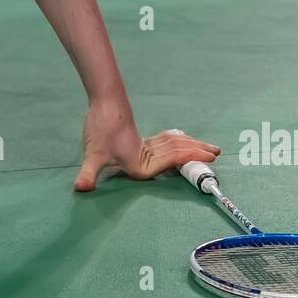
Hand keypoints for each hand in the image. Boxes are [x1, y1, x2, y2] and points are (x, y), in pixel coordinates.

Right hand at [74, 106, 218, 191]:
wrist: (98, 109)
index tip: (207, 158)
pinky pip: (168, 145)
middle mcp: (144, 162)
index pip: (170, 163)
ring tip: (210, 149)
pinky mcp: (143, 145)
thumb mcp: (94, 156)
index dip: (190, 159)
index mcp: (139, 167)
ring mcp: (145, 153)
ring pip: (174, 150)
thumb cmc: (99, 131)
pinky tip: (189, 143)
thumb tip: (79, 188)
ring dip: (192, 148)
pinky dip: (181, 143)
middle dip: (197, 154)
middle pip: (176, 157)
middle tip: (217, 152)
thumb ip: (88, 174)